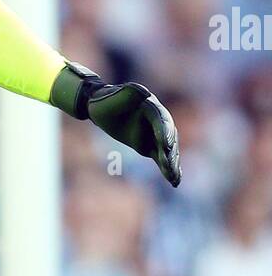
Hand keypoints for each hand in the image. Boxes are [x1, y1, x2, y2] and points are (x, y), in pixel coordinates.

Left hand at [51, 62, 180, 186]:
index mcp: (150, 105)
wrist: (100, 108)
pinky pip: (161, 158)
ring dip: (171, 164)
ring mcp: (156, 133)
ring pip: (167, 149)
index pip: (160, 119)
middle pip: (168, 136)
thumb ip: (126, 95)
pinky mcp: (151, 145)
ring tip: (174, 179)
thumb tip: (144, 93)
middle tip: (168, 165)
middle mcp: (158, 118)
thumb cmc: (104, 102)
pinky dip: (168, 169)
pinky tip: (174, 182)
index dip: (164, 132)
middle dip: (170, 152)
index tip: (166, 145)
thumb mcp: (111, 98)